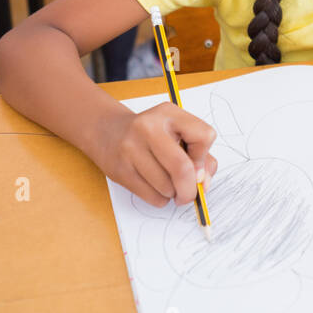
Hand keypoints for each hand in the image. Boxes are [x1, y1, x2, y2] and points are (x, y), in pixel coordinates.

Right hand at [97, 103, 218, 206]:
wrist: (108, 131)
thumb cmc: (151, 134)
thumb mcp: (178, 131)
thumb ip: (200, 156)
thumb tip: (203, 184)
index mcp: (169, 113)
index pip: (204, 137)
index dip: (204, 158)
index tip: (197, 165)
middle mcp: (148, 128)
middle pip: (182, 168)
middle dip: (190, 189)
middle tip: (189, 194)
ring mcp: (131, 149)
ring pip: (167, 187)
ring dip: (173, 193)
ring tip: (167, 183)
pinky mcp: (121, 170)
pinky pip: (152, 197)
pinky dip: (160, 199)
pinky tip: (155, 187)